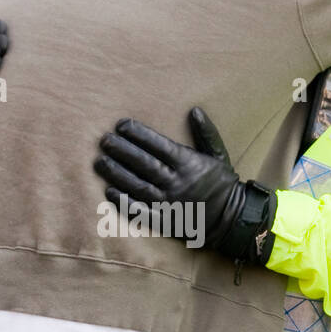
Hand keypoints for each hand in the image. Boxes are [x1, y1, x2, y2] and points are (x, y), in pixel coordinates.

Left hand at [94, 107, 276, 265]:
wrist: (231, 220)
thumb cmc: (223, 184)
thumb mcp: (219, 155)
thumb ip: (206, 133)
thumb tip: (194, 110)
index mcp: (189, 164)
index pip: (158, 145)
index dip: (138, 134)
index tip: (121, 125)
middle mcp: (177, 182)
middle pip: (144, 164)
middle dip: (122, 151)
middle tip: (104, 141)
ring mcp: (169, 203)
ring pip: (137, 186)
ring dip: (116, 173)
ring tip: (99, 162)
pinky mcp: (164, 221)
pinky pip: (140, 211)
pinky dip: (124, 202)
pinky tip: (109, 191)